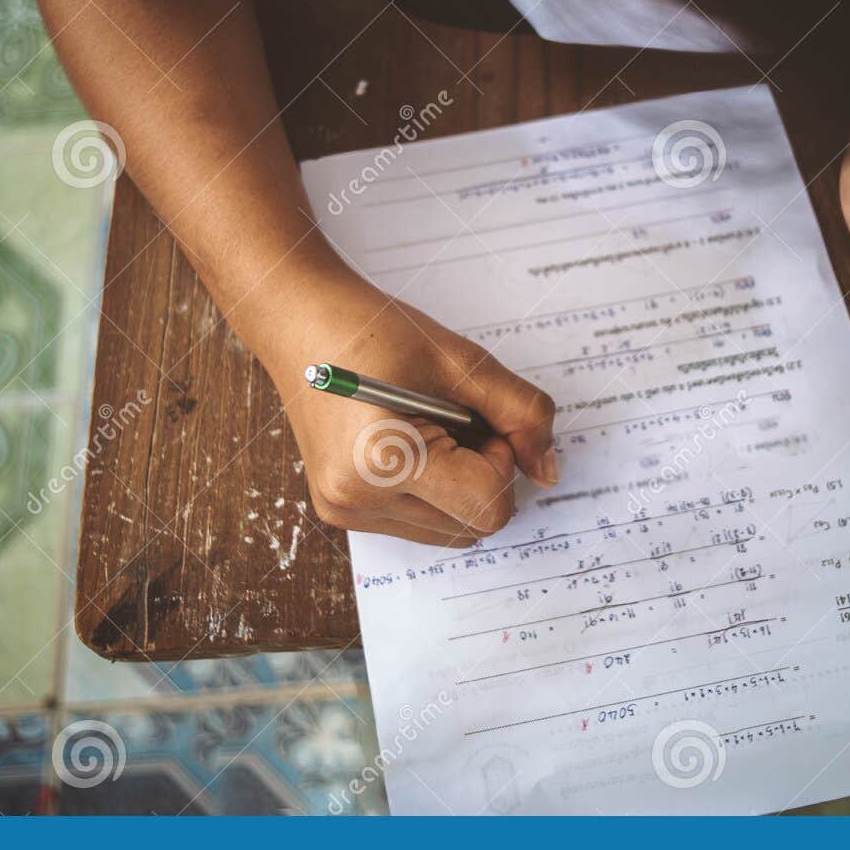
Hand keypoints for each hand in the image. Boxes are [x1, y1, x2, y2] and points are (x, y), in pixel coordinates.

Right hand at [248, 260, 558, 547]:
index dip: (501, 459)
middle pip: (474, 527)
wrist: (299, 319)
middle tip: (454, 419)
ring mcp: (344, 511)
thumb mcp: (462, 361)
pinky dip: (433, 490)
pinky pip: (420, 523)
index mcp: (383, 460)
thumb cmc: (374, 330)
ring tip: (427, 428)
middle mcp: (357, 499)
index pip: (489, 505)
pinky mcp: (340, 511)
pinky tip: (407, 442)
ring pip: (450, 531)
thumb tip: (549, 472)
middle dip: (483, 475)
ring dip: (459, 485)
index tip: (476, 417)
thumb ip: (521, 414)